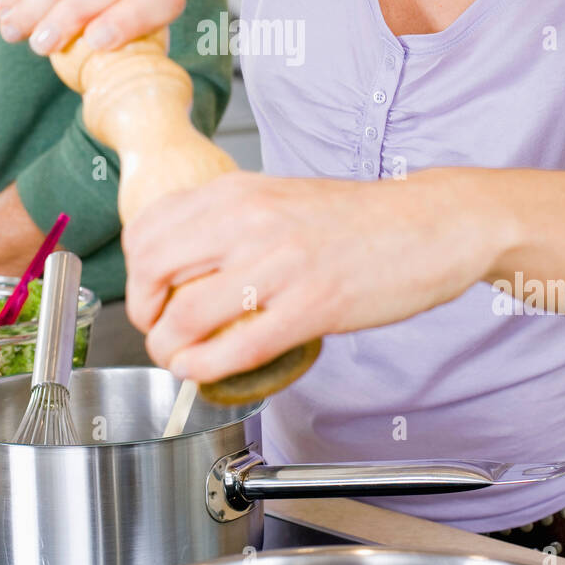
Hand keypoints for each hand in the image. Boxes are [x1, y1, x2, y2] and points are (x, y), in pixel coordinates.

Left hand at [123, 168, 504, 383]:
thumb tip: (183, 260)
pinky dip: (205, 369)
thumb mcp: (280, 197)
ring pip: (186, 317)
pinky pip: (235, 349)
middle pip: (153, 270)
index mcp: (239, 191)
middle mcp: (250, 221)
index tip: (148, 295)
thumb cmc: (359, 218)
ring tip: (180, 359)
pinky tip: (204, 372)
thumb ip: (231, 220)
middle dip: (143, 314)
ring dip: (169, 350)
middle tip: (157, 331)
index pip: (149, 229)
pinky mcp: (311, 307)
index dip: (134, 273)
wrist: (430, 223)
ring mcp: (280, 265)